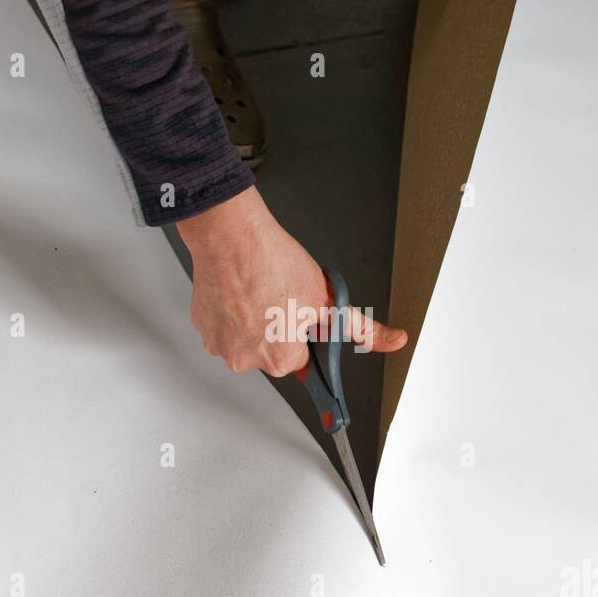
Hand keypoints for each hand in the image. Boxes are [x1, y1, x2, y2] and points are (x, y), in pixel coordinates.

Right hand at [176, 186, 407, 375]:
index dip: (306, 335)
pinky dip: (233, 314)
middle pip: (275, 353)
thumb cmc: (275, 263)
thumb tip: (394, 340)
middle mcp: (248, 360)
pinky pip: (226, 328)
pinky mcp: (204, 327)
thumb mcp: (328, 299)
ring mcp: (222, 345)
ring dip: (255, 323)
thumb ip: (361, 329)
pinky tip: (241, 292)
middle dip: (281, 330)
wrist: (232, 235)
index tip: (300, 318)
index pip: (304, 361)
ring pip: (249, 340)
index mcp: (282, 358)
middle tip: (281, 298)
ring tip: (260, 292)